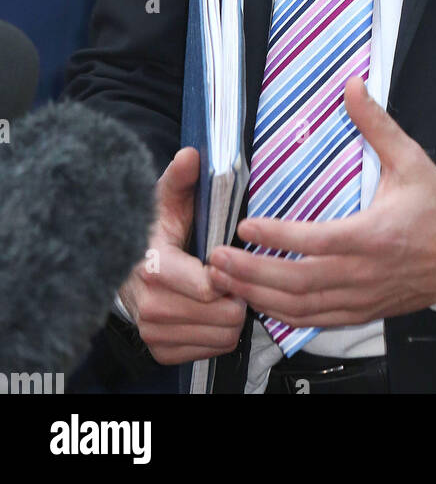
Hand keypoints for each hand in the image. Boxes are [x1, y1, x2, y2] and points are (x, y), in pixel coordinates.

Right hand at [119, 146, 247, 364]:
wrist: (127, 265)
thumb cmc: (155, 228)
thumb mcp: (166, 198)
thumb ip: (181, 178)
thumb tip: (191, 156)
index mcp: (152, 267)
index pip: (209, 286)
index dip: (230, 271)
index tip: (228, 255)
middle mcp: (149, 307)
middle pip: (223, 314)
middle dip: (237, 293)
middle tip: (233, 274)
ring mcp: (153, 333)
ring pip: (223, 335)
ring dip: (231, 314)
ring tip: (224, 289)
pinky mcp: (161, 350)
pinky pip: (212, 350)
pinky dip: (220, 332)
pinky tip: (212, 309)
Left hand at [207, 78, 435, 327]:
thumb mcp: (411, 161)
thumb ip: (377, 125)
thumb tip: (353, 85)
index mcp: (374, 235)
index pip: (316, 241)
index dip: (278, 237)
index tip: (245, 225)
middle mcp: (363, 272)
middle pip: (298, 282)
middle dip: (252, 272)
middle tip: (217, 259)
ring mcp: (360, 297)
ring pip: (301, 307)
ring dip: (259, 296)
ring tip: (226, 280)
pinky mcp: (359, 311)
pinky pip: (314, 320)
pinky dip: (282, 315)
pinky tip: (259, 301)